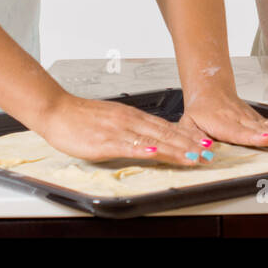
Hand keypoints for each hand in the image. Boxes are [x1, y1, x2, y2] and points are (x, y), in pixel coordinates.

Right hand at [34, 93, 222, 166]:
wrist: (58, 111)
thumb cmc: (83, 118)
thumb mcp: (114, 121)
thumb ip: (133, 130)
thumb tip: (153, 141)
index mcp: (134, 117)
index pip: (167, 128)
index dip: (188, 137)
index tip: (205, 144)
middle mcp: (131, 121)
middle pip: (166, 134)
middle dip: (190, 145)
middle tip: (209, 153)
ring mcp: (119, 130)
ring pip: (153, 140)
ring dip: (175, 149)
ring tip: (193, 156)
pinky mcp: (104, 141)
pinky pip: (127, 145)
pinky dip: (143, 149)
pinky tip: (156, 153)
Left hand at [176, 92, 267, 149]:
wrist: (210, 90)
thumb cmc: (199, 111)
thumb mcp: (188, 124)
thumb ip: (193, 138)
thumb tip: (201, 153)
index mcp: (222, 122)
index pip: (239, 132)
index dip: (253, 137)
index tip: (265, 139)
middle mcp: (239, 119)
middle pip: (259, 130)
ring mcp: (249, 118)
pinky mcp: (256, 118)